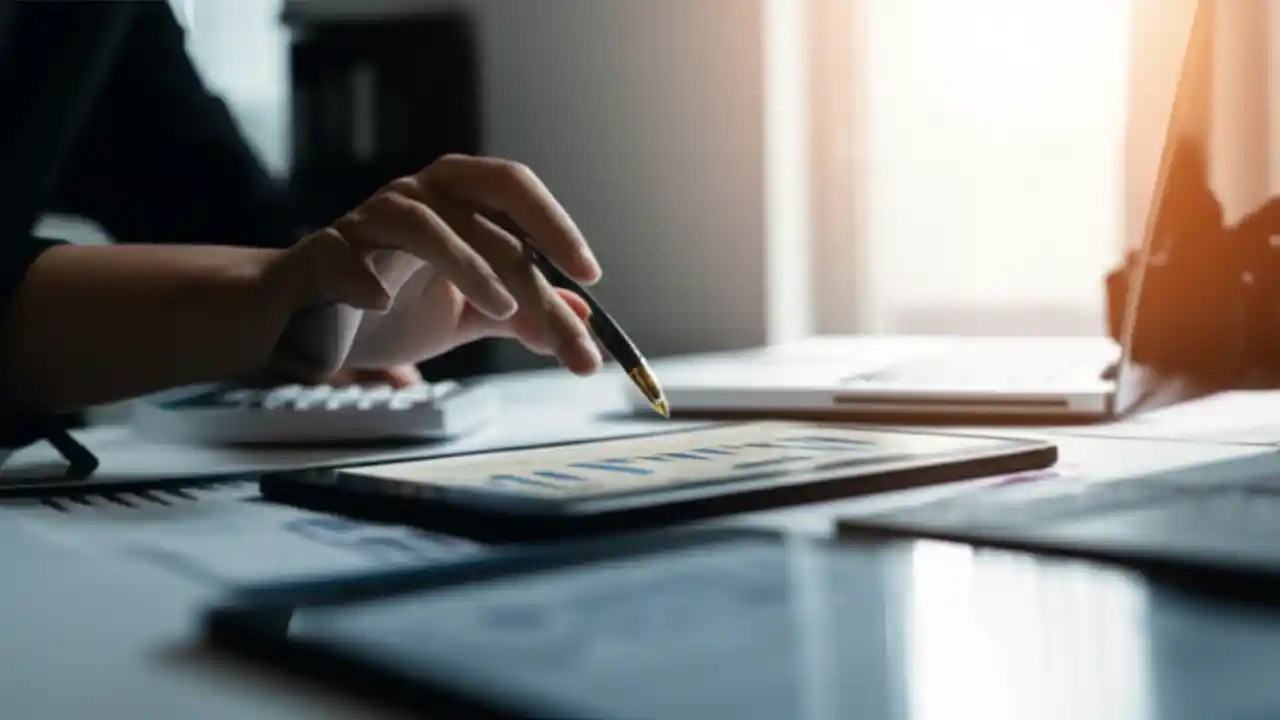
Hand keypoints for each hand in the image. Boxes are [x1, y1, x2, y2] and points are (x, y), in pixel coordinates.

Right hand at [263, 154, 603, 379]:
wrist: (304, 324)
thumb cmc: (389, 310)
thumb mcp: (468, 314)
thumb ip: (521, 310)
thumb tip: (584, 317)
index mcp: (452, 199)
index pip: (513, 189)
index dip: (556, 225)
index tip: (592, 275)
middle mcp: (412, 198)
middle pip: (481, 208)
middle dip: (531, 267)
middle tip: (567, 323)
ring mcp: (363, 224)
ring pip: (422, 225)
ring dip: (467, 265)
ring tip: (502, 310)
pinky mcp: (319, 259)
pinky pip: (341, 258)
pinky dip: (362, 278)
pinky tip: (381, 304)